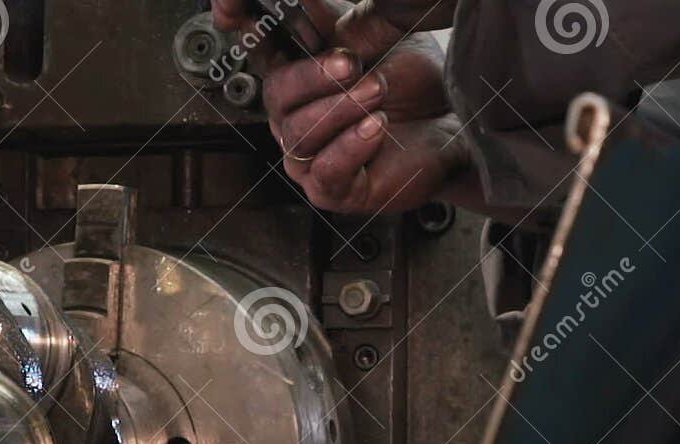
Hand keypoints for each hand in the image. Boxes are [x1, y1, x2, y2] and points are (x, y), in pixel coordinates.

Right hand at [210, 1, 469, 214]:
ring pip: (299, 133)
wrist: (449, 126)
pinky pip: (325, 170)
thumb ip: (332, 18)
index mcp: (296, 75)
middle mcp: (292, 117)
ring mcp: (307, 157)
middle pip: (275, 94)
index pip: (258, 49)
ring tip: (378, 94)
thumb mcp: (372, 38)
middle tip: (353, 64)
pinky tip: (377, 127)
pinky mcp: (331, 190)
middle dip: (313, 76)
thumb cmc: (411, 85)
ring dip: (341, 110)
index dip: (239, 26)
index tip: (230, 11)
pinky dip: (352, 145)